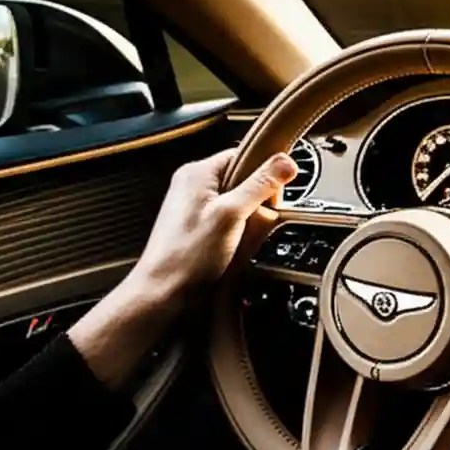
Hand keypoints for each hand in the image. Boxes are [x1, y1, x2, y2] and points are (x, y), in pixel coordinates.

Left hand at [132, 148, 298, 302]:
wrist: (163, 294)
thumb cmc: (186, 256)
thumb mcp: (231, 215)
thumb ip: (260, 185)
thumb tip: (285, 162)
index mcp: (198, 173)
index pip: (245, 156)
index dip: (264, 176)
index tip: (271, 197)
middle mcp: (194, 186)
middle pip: (244, 181)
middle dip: (256, 204)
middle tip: (249, 224)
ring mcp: (194, 207)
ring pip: (239, 204)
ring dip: (247, 223)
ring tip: (237, 241)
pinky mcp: (198, 227)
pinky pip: (230, 222)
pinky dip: (237, 235)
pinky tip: (231, 250)